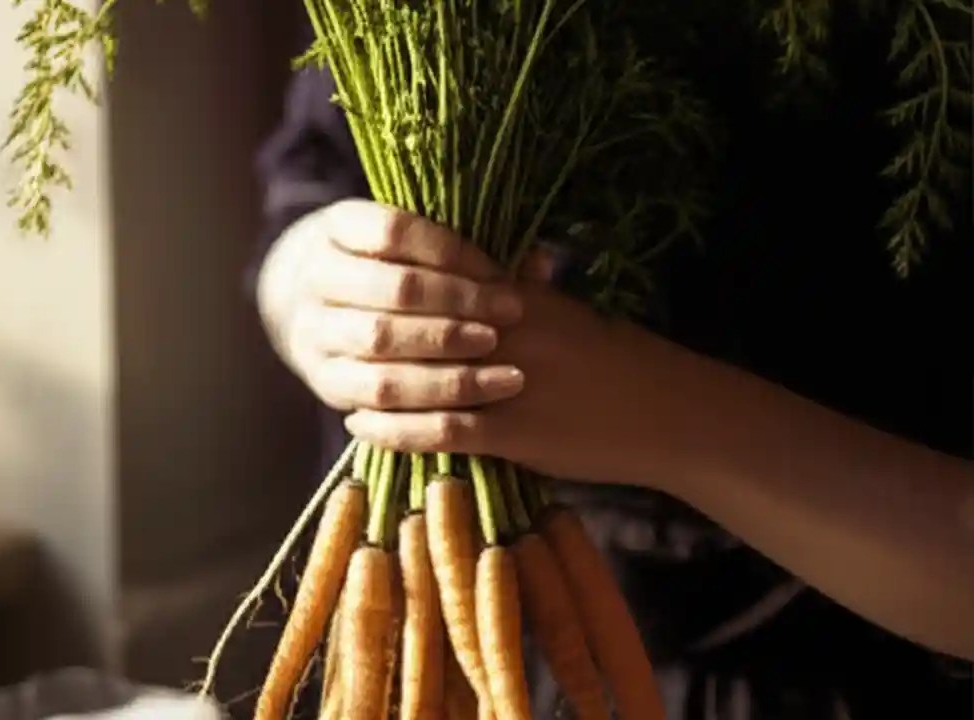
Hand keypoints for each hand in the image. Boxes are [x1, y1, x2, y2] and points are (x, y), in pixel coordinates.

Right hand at [257, 199, 533, 411]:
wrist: (315, 309)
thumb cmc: (385, 271)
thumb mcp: (408, 249)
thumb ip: (465, 255)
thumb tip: (544, 263)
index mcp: (336, 228)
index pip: (395, 232)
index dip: (451, 254)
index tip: (500, 274)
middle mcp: (313, 276)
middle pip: (392, 289)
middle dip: (457, 305)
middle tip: (510, 318)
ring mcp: (312, 330)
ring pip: (383, 344)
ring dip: (448, 356)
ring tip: (503, 370)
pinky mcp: (322, 379)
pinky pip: (375, 397)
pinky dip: (426, 402)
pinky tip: (471, 409)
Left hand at [343, 268, 707, 489]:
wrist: (664, 409)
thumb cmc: (615, 361)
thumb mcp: (570, 315)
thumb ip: (533, 291)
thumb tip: (522, 262)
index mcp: (513, 299)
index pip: (435, 285)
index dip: (389, 293)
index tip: (356, 296)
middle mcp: (502, 334)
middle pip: (414, 329)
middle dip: (370, 335)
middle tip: (332, 340)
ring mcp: (504, 384)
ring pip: (416, 380)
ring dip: (371, 386)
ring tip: (340, 387)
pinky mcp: (512, 433)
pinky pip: (436, 432)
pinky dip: (392, 431)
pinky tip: (362, 428)